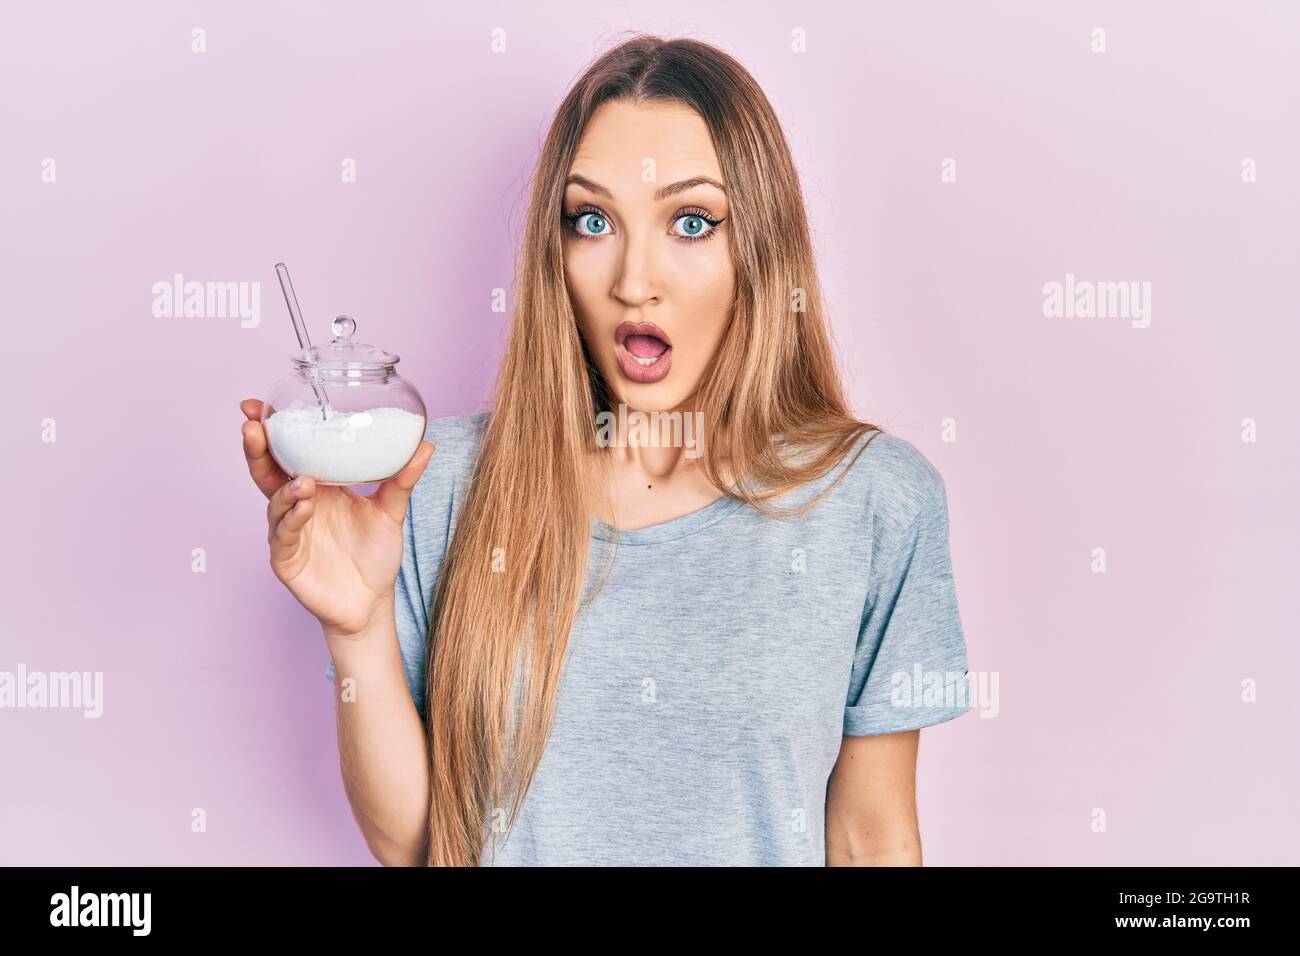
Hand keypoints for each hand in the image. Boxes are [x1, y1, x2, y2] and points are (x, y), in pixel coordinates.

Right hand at [239, 398, 435, 639]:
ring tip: (302, 480)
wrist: (372, 601)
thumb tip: (426, 444)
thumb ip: (403, 479)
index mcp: (318, 486)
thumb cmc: (374, 554)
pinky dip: (292, 520)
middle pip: (268, 471)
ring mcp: (288, 532)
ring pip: (274, 503)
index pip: (287, 452)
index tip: (258, 406)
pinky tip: (303, 508)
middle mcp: (297, 505)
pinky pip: (284, 536)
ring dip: (284, 488)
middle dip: (258, 449)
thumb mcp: (391, 511)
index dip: (270, 430)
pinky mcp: (287, 560)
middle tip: (254, 427)